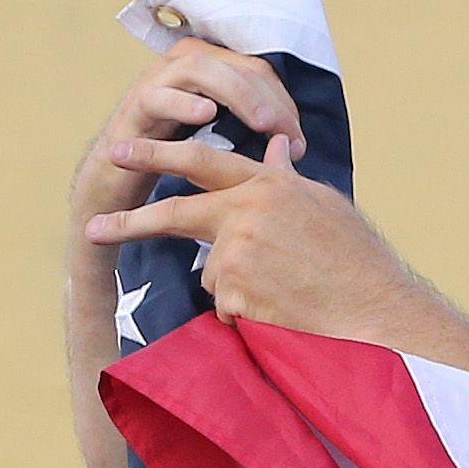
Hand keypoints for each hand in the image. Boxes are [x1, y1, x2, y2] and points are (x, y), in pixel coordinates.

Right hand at [71, 37, 306, 227]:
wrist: (121, 181)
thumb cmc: (178, 162)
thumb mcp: (223, 142)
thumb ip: (254, 134)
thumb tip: (297, 144)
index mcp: (212, 69)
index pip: (260, 71)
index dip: (285, 103)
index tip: (300, 143)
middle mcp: (184, 64)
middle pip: (239, 66)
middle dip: (270, 102)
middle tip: (291, 139)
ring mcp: (157, 80)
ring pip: (203, 68)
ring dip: (238, 95)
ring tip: (263, 123)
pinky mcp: (134, 105)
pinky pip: (159, 96)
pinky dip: (184, 102)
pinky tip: (206, 114)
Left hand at [84, 133, 419, 335]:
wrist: (377, 311)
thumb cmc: (362, 266)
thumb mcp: (327, 210)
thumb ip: (289, 182)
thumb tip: (274, 150)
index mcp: (270, 185)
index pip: (203, 159)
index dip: (159, 154)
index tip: (122, 150)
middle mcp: (248, 210)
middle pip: (176, 213)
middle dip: (130, 220)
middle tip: (92, 228)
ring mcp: (238, 250)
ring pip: (213, 275)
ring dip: (239, 292)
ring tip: (288, 298)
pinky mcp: (234, 289)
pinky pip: (226, 309)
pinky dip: (248, 317)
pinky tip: (284, 314)